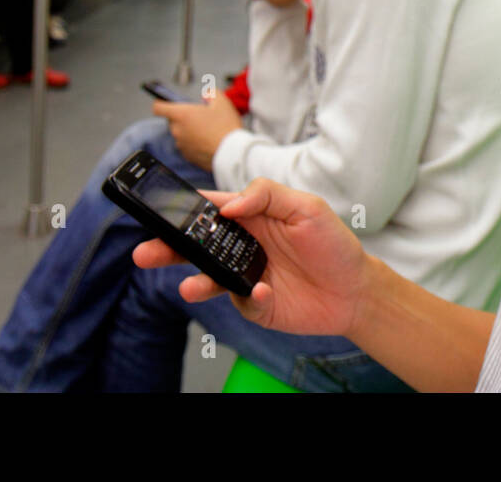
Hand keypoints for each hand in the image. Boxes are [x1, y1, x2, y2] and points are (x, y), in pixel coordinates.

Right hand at [132, 178, 371, 336]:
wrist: (356, 289)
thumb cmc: (332, 243)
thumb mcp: (306, 206)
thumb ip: (266, 195)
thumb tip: (230, 205)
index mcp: (251, 218)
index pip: (210, 210)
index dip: (183, 208)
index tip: (157, 208)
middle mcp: (244, 247)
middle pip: (197, 246)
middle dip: (168, 248)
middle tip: (145, 252)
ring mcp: (247, 277)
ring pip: (209, 279)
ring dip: (195, 282)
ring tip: (188, 287)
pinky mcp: (257, 306)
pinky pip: (242, 304)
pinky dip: (247, 300)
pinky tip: (262, 293)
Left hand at [153, 93, 241, 169]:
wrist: (232, 153)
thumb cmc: (225, 127)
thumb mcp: (222, 101)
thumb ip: (211, 93)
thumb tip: (207, 95)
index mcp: (181, 114)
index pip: (158, 108)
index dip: (161, 103)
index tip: (165, 103)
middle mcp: (178, 130)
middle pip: (173, 121)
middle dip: (183, 118)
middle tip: (200, 117)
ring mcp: (182, 145)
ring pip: (181, 134)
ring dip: (190, 131)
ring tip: (208, 131)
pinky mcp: (188, 157)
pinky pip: (188, 147)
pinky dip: (195, 144)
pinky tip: (209, 142)